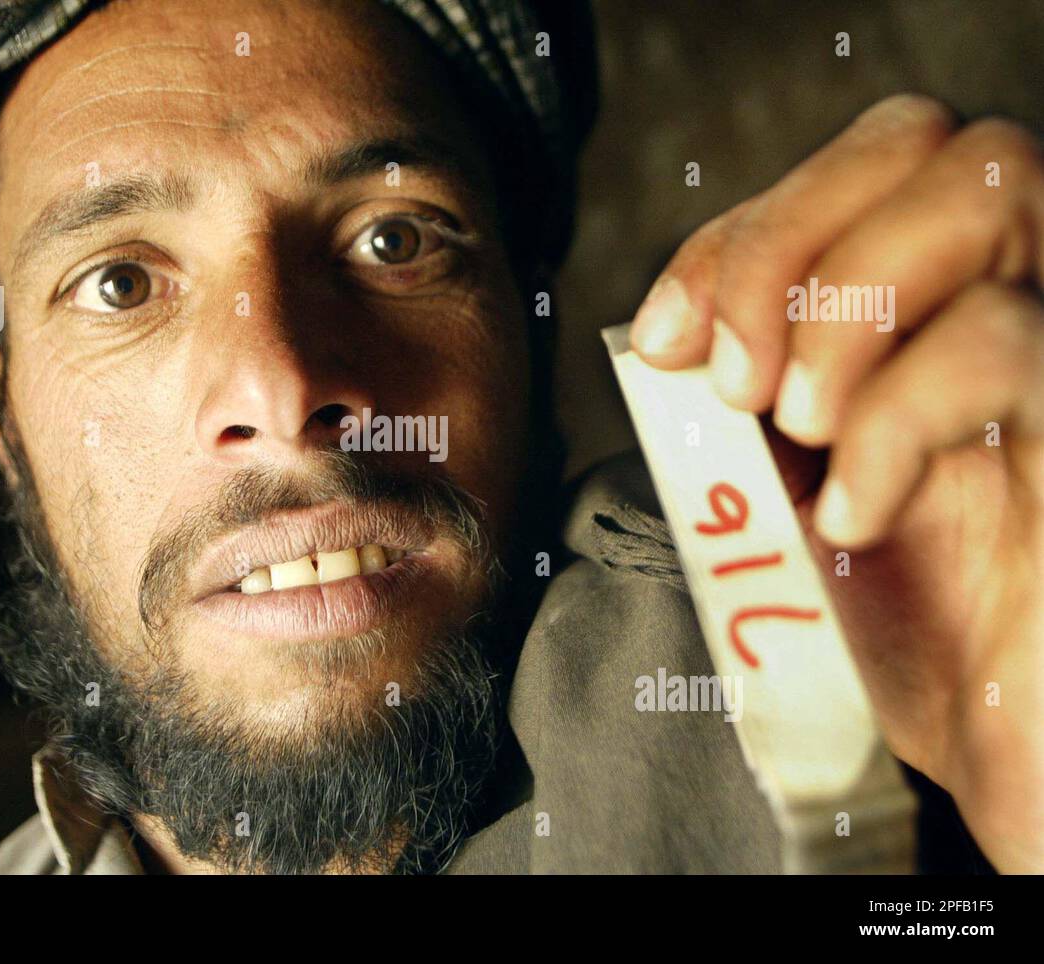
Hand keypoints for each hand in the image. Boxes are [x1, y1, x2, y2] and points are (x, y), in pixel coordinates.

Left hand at [628, 93, 1043, 871]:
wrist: (1016, 757)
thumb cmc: (911, 631)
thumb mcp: (802, 489)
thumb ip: (756, 397)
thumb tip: (671, 334)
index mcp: (948, 306)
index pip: (862, 167)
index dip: (746, 231)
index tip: (664, 338)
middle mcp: (1029, 298)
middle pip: (930, 139)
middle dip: (786, 241)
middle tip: (734, 382)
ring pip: (990, 189)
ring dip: (842, 310)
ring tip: (796, 431)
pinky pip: (1008, 339)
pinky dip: (893, 420)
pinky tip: (852, 515)